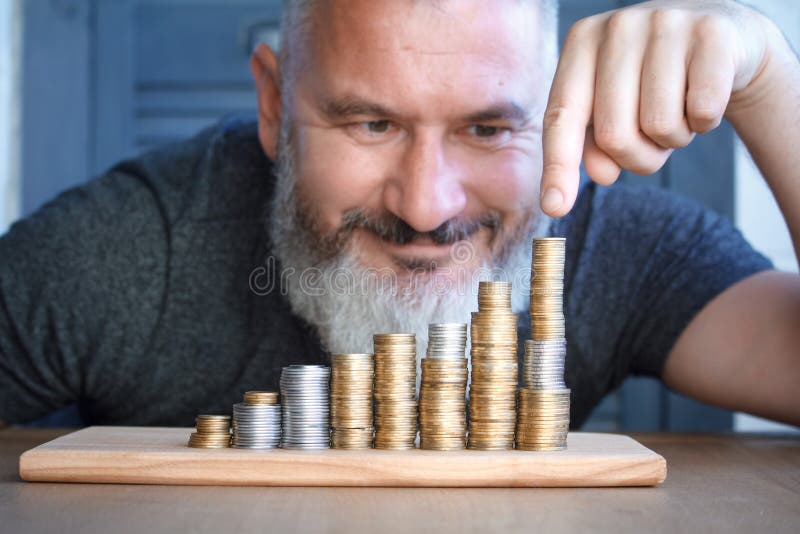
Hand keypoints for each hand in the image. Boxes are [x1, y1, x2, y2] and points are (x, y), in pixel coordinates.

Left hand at [540, 0, 776, 216]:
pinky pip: (703, 112)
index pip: (561, 117)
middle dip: (636, 157)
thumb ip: (594, 143)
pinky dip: (705, 122)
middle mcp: (618, 26)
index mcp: (581, 42)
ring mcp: (666, 23)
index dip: (558, 167)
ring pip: (660, 126)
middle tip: (653, 139)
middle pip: (613, 134)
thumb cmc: (653, 81)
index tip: (555, 207)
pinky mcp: (712, 33)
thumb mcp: (614, 107)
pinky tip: (703, 96)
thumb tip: (602, 173)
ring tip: (679, 108)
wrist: (723, 39)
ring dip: (673, 138)